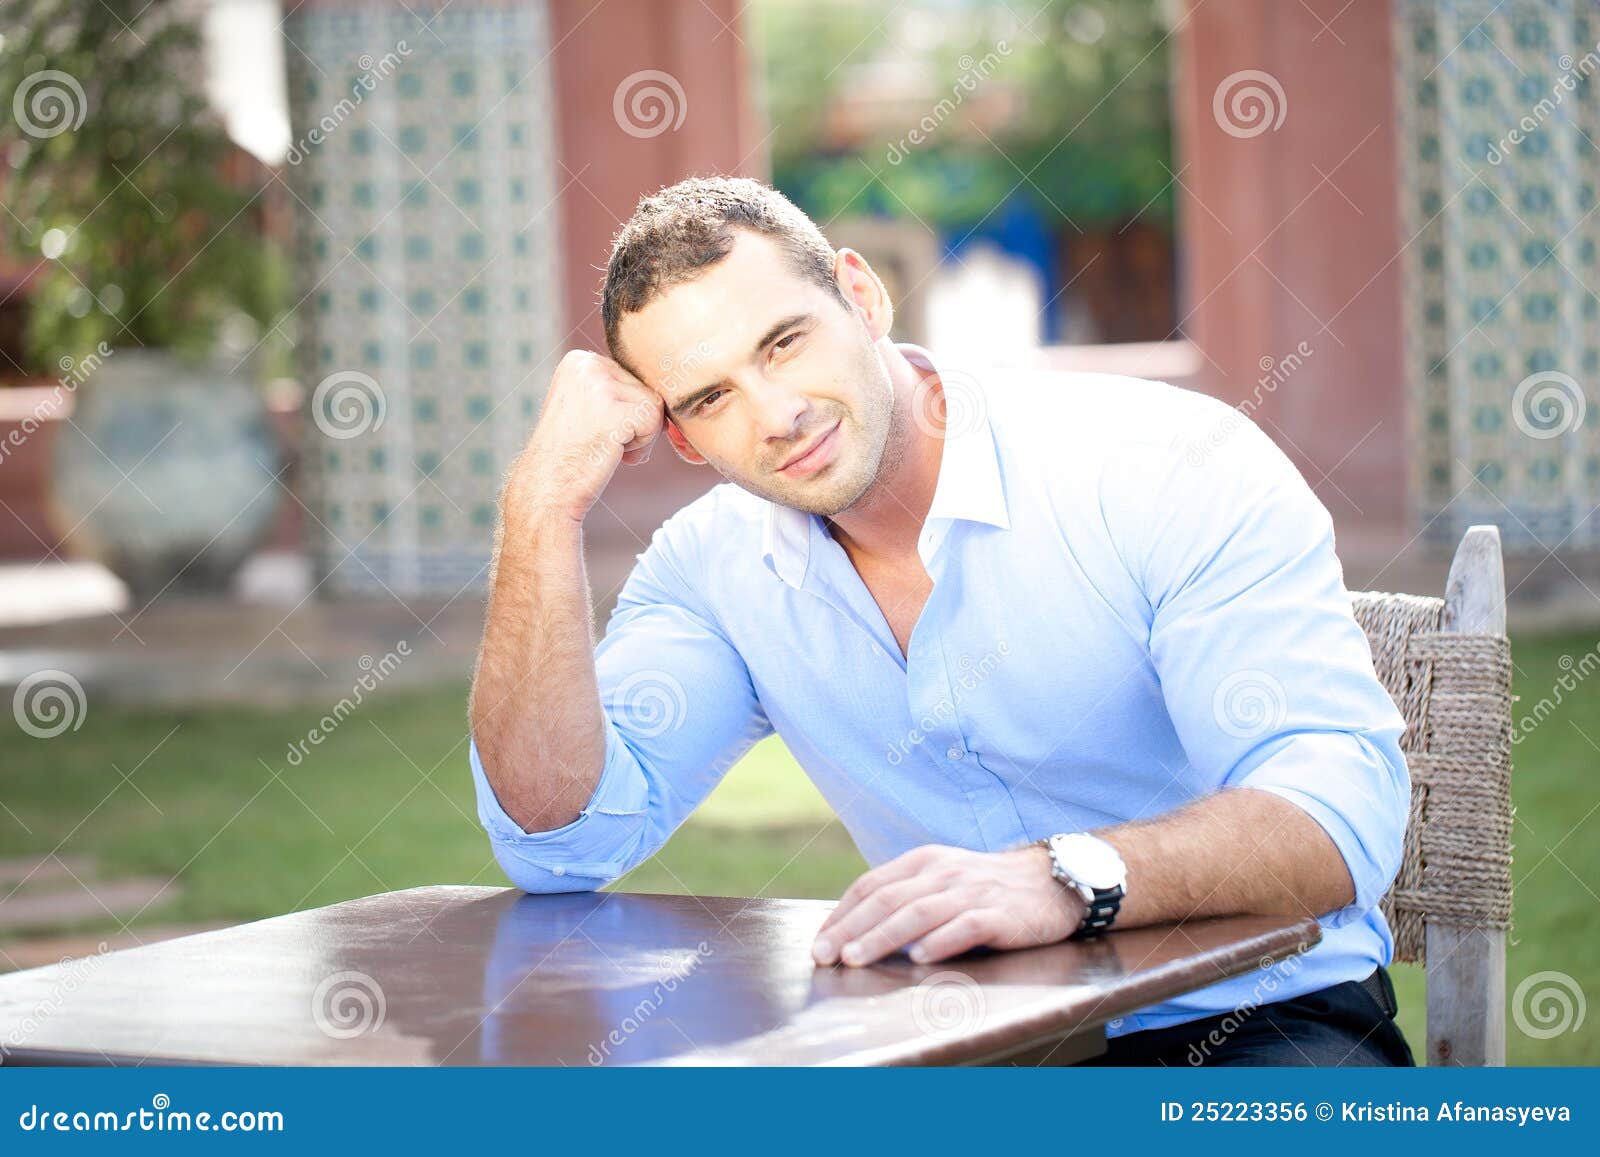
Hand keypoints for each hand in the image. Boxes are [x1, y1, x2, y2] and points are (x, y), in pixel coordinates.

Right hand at [507, 349, 667, 524]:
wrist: (547, 489)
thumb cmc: (572, 454)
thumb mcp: (588, 405)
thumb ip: (616, 386)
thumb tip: (667, 380)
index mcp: (579, 360)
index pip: (633, 378)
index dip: (625, 412)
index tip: (595, 428)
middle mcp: (586, 364)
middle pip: (646, 389)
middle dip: (633, 422)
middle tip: (599, 441)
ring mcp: (598, 386)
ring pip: (654, 405)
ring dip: (639, 435)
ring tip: (604, 446)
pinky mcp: (613, 411)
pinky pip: (654, 421)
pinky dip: (641, 446)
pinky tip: (611, 452)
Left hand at [811, 843, 1084, 966]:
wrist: (1049, 881)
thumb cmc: (985, 887)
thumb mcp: (941, 880)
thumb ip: (905, 896)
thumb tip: (855, 930)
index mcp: (923, 861)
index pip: (872, 885)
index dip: (842, 914)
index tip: (820, 942)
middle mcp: (943, 872)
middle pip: (888, 899)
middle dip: (851, 929)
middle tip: (826, 955)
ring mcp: (971, 891)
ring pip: (918, 913)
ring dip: (883, 936)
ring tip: (857, 958)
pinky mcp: (998, 913)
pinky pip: (965, 926)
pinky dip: (940, 940)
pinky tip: (920, 957)